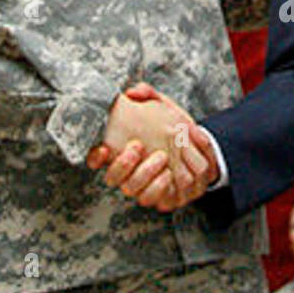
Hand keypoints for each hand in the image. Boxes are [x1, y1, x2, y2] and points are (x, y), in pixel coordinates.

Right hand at [86, 83, 217, 211]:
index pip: (95, 158)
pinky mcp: (159, 198)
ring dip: (143, 175)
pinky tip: (168, 175)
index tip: (102, 148)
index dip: (94, 157)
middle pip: (112, 177)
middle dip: (122, 164)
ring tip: (161, 158)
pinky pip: (150, 200)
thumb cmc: (175, 124)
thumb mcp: (162, 105)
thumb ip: (147, 95)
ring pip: (130, 189)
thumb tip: (132, 93)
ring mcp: (143, 186)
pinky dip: (157, 188)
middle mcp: (128, 172)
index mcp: (121, 150)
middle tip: (137, 147)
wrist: (199, 146)